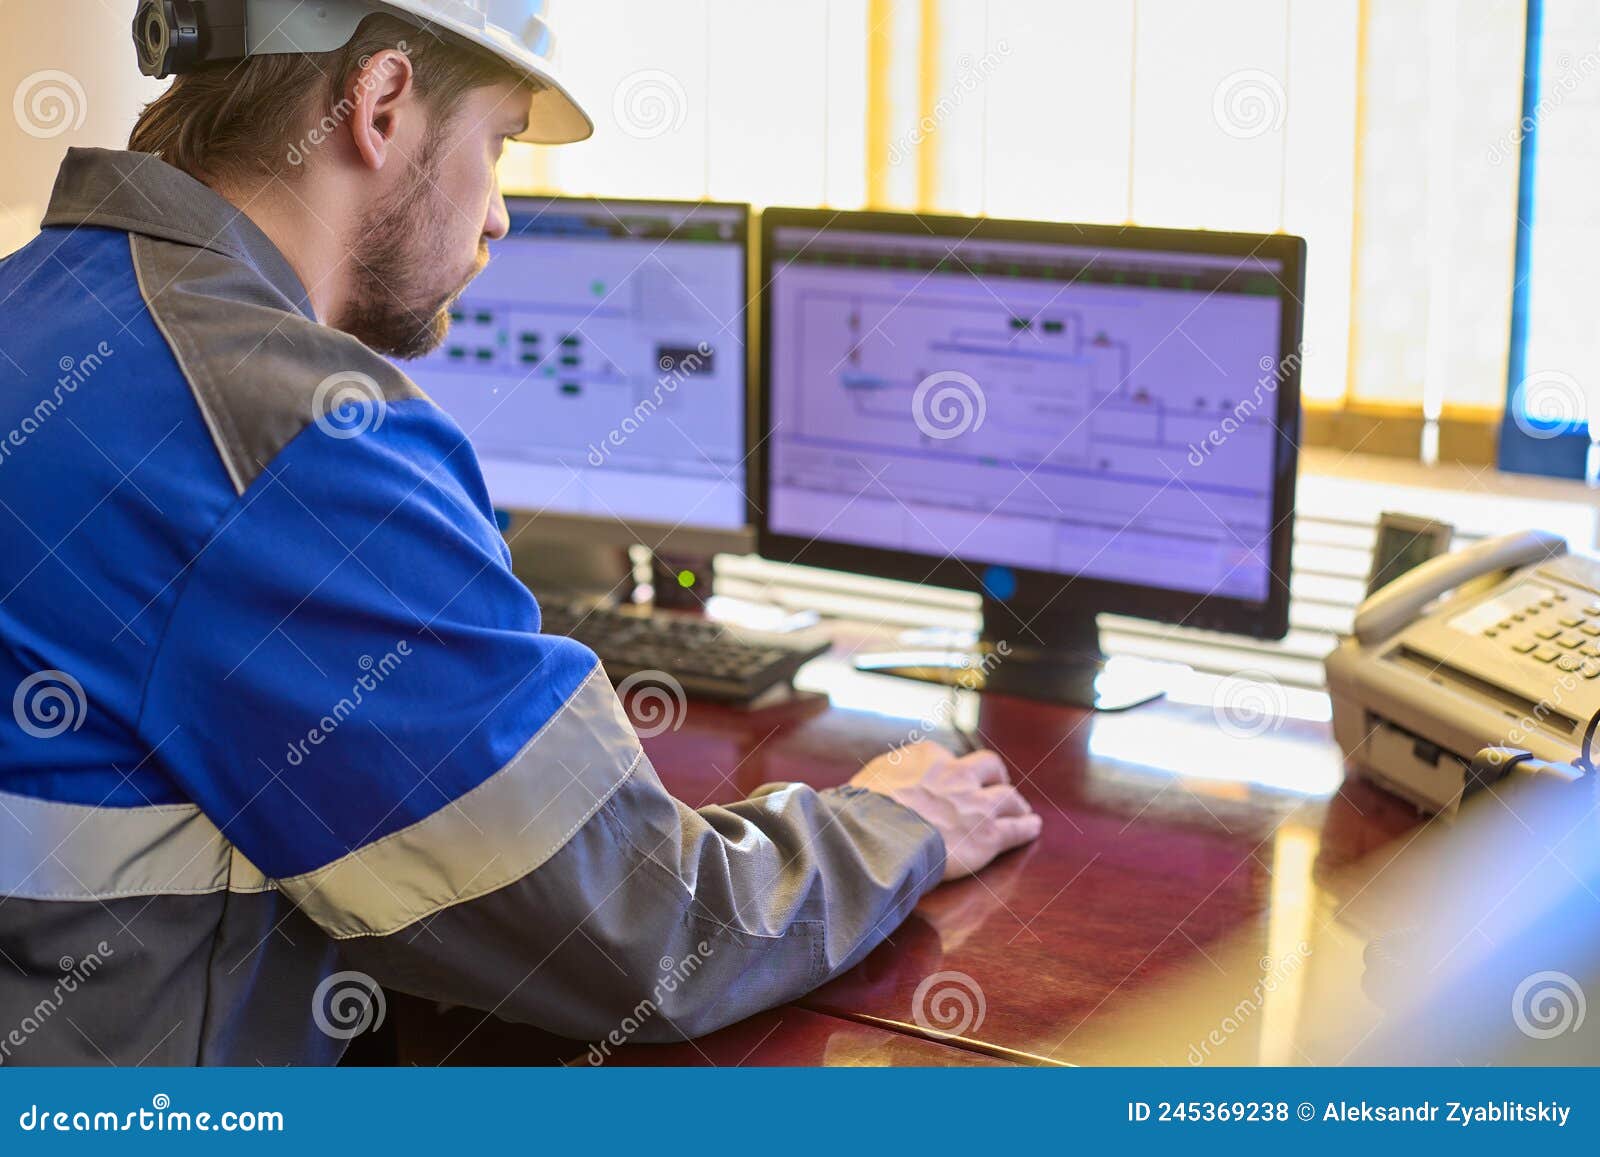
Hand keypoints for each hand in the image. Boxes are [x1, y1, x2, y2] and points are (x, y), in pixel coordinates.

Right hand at [850, 740, 1041, 880]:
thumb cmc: (865, 811)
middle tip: (994, 784)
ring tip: (1020, 810)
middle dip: (994, 775)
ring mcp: (976, 804)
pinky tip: (1033, 827)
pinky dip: (1027, 828)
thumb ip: (880, 780)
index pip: (944, 757)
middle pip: (987, 766)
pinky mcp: (988, 835)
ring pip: (1008, 796)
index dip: (948, 771)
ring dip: (1015, 803)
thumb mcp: (866, 781)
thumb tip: (871, 791)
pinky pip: (1017, 829)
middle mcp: (956, 774)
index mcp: (926, 758)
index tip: (948, 779)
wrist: (880, 835)